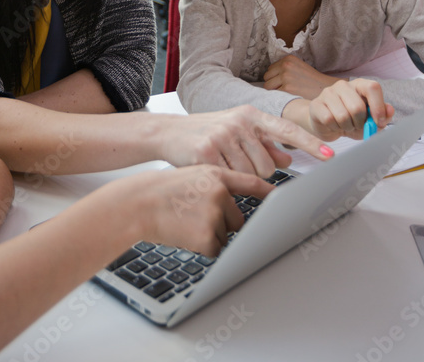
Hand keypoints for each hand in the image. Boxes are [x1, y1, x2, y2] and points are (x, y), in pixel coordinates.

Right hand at [130, 164, 273, 257]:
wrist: (138, 203)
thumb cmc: (162, 191)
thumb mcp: (191, 175)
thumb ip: (215, 183)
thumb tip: (235, 202)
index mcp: (215, 174)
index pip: (250, 183)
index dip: (269, 193)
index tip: (285, 199)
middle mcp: (219, 192)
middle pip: (238, 218)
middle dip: (222, 223)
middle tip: (195, 216)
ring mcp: (214, 214)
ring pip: (226, 235)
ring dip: (210, 235)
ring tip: (186, 222)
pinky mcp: (207, 236)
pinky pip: (216, 249)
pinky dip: (203, 247)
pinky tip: (185, 234)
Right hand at [158, 105, 333, 177]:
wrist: (169, 133)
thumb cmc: (207, 133)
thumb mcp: (236, 132)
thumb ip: (264, 144)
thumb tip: (289, 157)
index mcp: (250, 115)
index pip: (287, 129)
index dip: (309, 143)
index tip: (330, 155)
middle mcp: (239, 122)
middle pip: (268, 166)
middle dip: (256, 172)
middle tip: (236, 162)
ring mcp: (222, 136)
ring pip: (250, 175)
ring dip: (239, 178)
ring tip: (222, 164)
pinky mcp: (207, 152)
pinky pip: (230, 179)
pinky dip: (224, 180)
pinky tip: (211, 168)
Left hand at [263, 55, 341, 99]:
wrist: (325, 89)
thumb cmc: (312, 81)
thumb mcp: (298, 67)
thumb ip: (285, 68)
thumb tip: (269, 76)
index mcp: (288, 59)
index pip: (271, 69)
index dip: (275, 77)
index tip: (283, 83)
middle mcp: (285, 65)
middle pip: (267, 77)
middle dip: (273, 83)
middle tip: (284, 89)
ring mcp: (285, 77)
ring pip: (268, 86)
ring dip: (274, 91)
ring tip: (286, 94)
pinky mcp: (287, 88)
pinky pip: (274, 94)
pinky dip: (279, 97)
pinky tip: (289, 98)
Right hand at [306, 79, 393, 140]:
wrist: (327, 125)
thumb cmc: (352, 121)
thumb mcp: (370, 121)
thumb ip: (383, 116)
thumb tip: (390, 110)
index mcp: (359, 85)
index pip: (372, 87)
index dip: (378, 106)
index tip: (379, 121)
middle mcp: (343, 85)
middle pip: (357, 107)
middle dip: (360, 123)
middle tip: (357, 126)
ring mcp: (328, 93)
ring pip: (343, 116)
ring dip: (347, 127)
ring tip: (345, 125)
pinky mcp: (316, 104)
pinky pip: (329, 120)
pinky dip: (335, 128)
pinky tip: (334, 125)